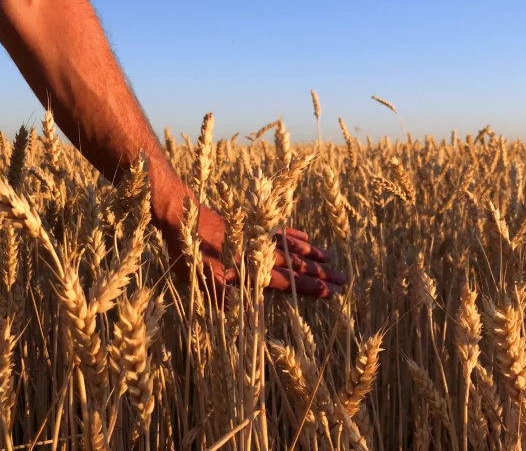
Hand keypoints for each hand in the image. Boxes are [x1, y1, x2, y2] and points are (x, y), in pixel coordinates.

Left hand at [161, 204, 345, 299]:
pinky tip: (305, 238)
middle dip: (320, 274)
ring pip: (292, 247)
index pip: (287, 282)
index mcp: (251, 269)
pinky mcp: (250, 226)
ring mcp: (256, 237)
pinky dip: (293, 236)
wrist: (182, 213)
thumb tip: (243, 312)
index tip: (332, 293)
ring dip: (312, 255)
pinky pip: (278, 231)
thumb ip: (223, 296)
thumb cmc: (187, 251)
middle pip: (296, 265)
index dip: (310, 289)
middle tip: (344, 280)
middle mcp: (259, 253)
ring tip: (331, 260)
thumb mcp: (200, 280)